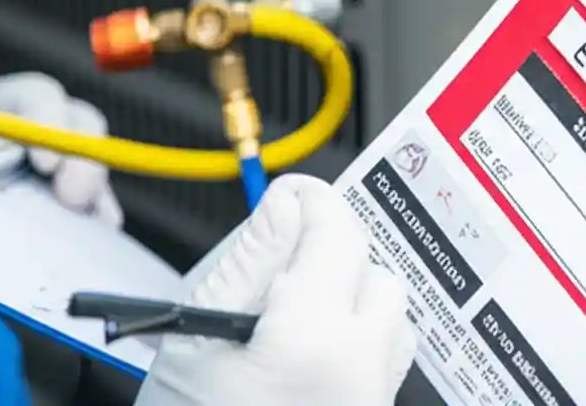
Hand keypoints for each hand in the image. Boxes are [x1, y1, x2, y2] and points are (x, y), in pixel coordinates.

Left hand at [0, 72, 122, 226]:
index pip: (37, 96)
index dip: (49, 121)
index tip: (45, 161)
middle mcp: (38, 132)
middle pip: (82, 127)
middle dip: (85, 160)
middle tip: (75, 199)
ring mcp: (59, 167)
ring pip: (94, 168)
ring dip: (96, 196)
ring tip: (92, 226)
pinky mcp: (68, 203)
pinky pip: (97, 207)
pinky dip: (98, 225)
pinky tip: (93, 243)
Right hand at [136, 174, 416, 405]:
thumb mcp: (195, 341)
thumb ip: (250, 261)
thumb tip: (288, 205)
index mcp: (313, 341)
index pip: (336, 232)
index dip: (311, 204)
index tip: (290, 199)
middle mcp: (362, 372)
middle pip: (373, 271)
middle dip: (331, 257)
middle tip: (276, 271)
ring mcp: (375, 402)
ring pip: (390, 315)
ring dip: (352, 299)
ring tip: (294, 314)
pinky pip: (388, 360)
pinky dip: (358, 341)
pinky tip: (309, 354)